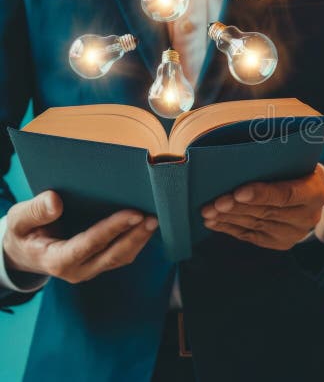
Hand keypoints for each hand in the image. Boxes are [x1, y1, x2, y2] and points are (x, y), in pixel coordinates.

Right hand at [3, 190, 157, 283]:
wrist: (24, 252)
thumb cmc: (24, 232)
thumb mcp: (19, 220)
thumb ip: (35, 211)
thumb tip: (55, 201)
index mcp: (56, 260)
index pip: (89, 244)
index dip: (112, 230)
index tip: (134, 214)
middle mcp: (77, 270)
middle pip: (112, 255)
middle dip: (135, 236)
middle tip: (153, 217)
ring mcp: (90, 269)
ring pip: (121, 258)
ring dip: (140, 239)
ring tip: (156, 219)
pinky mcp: (99, 264)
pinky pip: (122, 255)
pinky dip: (136, 240)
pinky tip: (146, 225)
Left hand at [201, 164, 323, 250]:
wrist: (310, 195)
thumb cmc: (296, 171)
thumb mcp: (295, 161)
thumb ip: (275, 162)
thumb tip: (239, 159)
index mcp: (316, 192)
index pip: (288, 194)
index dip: (262, 194)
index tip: (239, 192)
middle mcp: (308, 216)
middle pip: (268, 211)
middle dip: (238, 207)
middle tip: (216, 202)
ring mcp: (294, 233)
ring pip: (256, 224)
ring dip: (229, 218)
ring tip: (208, 210)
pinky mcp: (279, 243)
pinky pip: (250, 236)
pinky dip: (229, 228)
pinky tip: (213, 221)